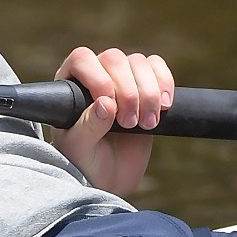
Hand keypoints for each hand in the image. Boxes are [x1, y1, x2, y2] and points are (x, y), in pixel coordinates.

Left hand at [48, 47, 173, 196]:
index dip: (98, 78)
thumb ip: (88, 126)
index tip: (110, 106)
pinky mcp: (146, 87)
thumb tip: (106, 104)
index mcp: (71, 85)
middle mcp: (95, 75)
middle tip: (128, 124)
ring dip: (148, 93)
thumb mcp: (79, 148)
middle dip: (127, 91)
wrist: (110, 178)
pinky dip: (165, 84)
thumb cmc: (85, 162)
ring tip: (146, 124)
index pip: (83, 59)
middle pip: (114, 59)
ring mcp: (121, 79)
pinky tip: (164, 108)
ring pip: (139, 62)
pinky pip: (157, 67)